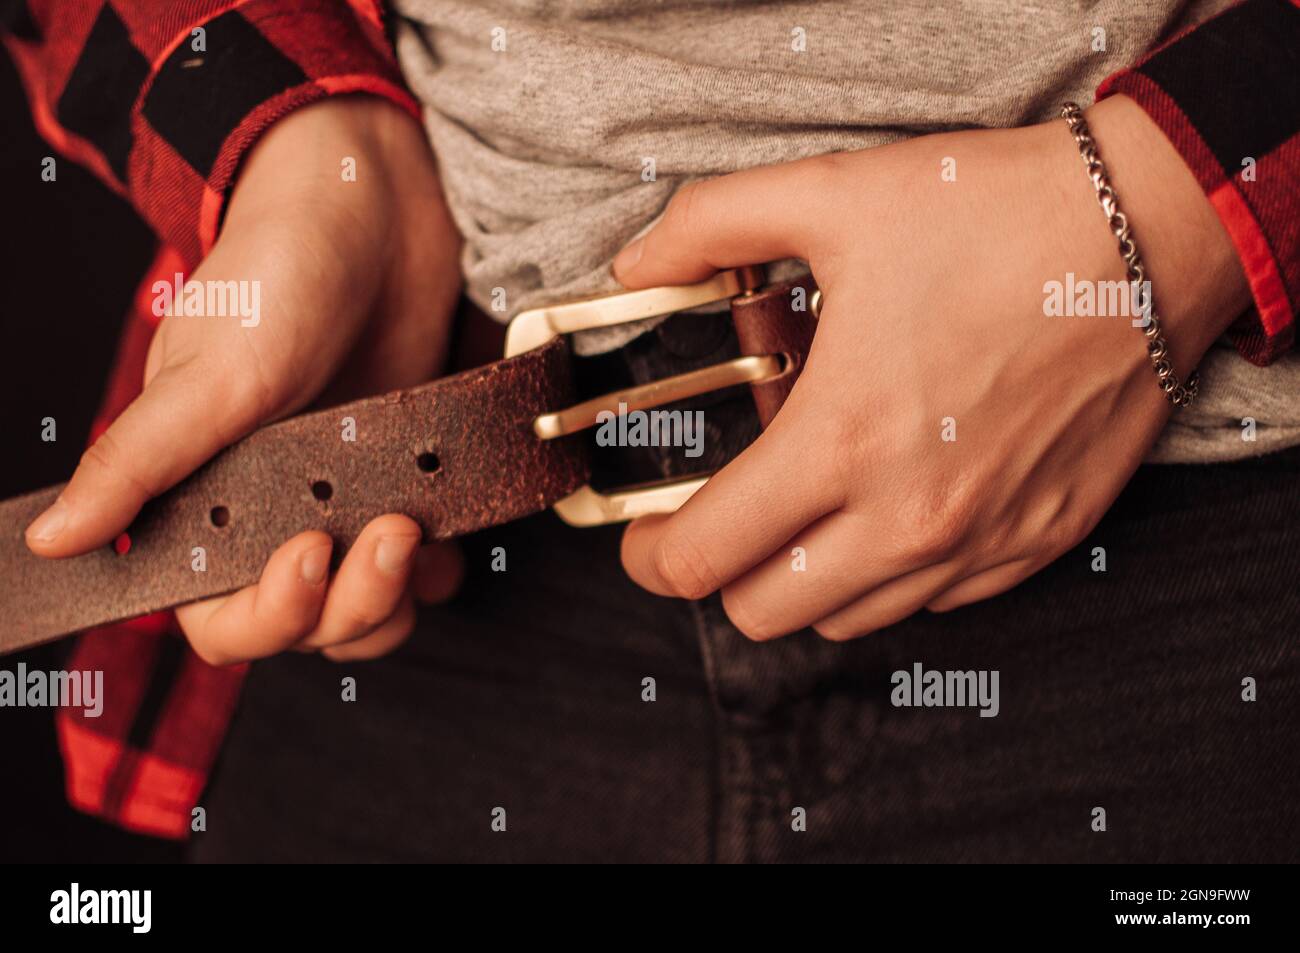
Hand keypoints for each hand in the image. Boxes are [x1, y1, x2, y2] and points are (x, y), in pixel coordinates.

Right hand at [25, 97, 464, 663]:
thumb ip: (139, 462)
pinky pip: (421, 569)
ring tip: (413, 532)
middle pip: (301, 625)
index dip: (261, 615)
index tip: (305, 557)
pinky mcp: (400, 482)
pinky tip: (446, 534)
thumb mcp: (206, 374)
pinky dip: (436, 570)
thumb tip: (54, 538)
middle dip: (345, 606)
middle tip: (384, 538)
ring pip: (362, 611)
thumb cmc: (275, 274)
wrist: (371, 212)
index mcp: (199, 498)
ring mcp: (339, 501)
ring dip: (393, 596)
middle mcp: (268, 512)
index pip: (215, 614)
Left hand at [613, 95, 1248, 639]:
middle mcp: (909, 515)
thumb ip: (711, 226)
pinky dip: (891, 571)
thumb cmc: (997, 216)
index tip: (647, 533)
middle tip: (721, 519)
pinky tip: (893, 500)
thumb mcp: (832, 196)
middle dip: (723, 572)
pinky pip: (934, 602)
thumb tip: (637, 261)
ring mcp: (979, 541)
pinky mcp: (1036, 543)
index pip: (705, 559)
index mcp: (841, 441)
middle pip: (765, 613)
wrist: (1151, 231)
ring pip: (848, 620)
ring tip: (808, 506)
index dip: (652, 556)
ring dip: (806, 576)